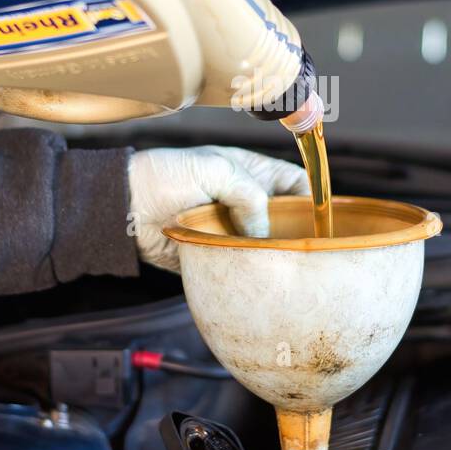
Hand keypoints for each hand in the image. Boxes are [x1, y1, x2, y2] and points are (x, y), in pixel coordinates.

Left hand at [128, 146, 309, 271]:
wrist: (125, 207)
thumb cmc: (166, 176)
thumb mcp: (215, 170)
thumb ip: (250, 194)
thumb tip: (265, 231)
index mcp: (250, 174)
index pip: (295, 184)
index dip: (313, 198)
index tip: (325, 219)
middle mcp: (245, 203)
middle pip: (286, 220)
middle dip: (299, 234)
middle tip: (310, 250)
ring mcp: (232, 231)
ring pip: (266, 247)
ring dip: (274, 256)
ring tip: (289, 268)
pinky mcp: (217, 254)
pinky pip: (242, 266)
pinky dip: (251, 272)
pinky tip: (261, 279)